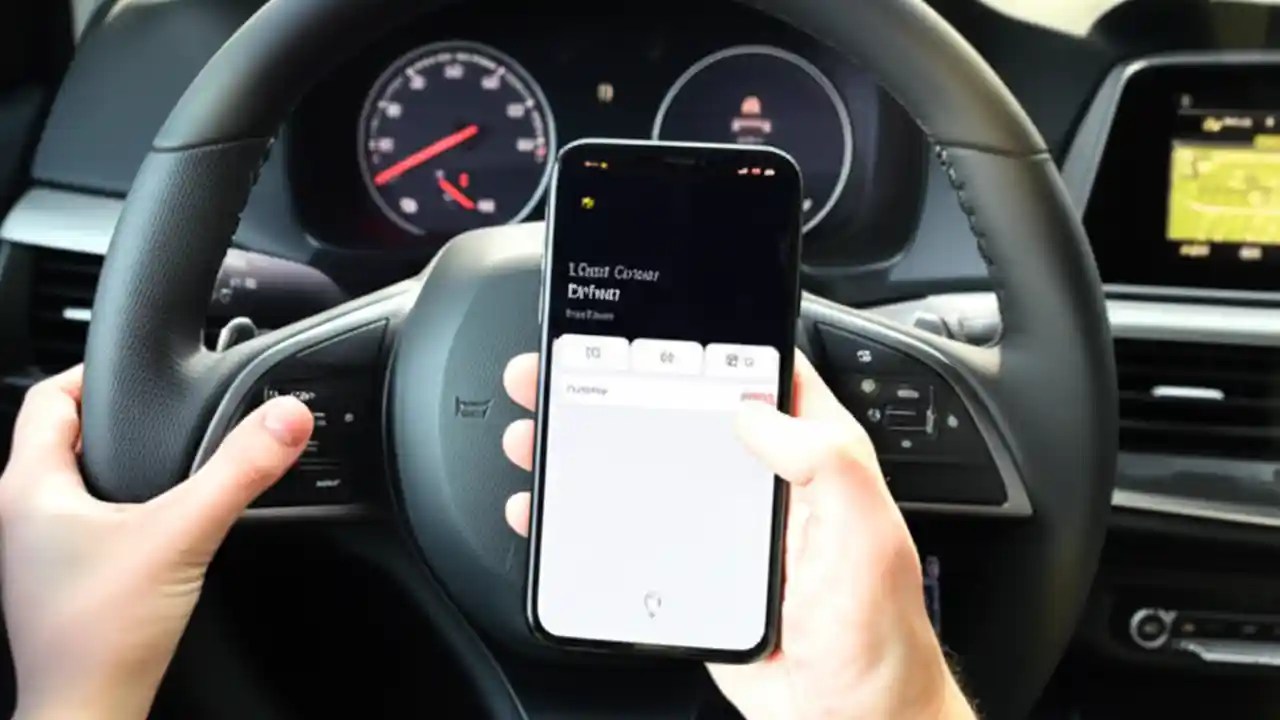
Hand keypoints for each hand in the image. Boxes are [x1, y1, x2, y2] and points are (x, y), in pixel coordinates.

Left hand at [0, 366, 313, 719]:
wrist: (87, 714)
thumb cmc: (104, 635)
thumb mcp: (184, 534)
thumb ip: (239, 472)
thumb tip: (285, 418)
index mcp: (29, 488)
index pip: (50, 397)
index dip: (94, 373)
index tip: (140, 371)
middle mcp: (21, 514)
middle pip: (62, 437)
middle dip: (116, 419)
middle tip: (166, 412)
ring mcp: (35, 551)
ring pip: (73, 482)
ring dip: (117, 465)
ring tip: (168, 461)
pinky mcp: (59, 580)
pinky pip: (85, 522)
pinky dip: (119, 508)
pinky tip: (158, 524)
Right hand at [498, 352, 973, 719]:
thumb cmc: (877, 641)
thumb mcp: (868, 539)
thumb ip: (827, 462)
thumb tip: (760, 411)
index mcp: (812, 460)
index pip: (762, 376)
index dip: (711, 343)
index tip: (652, 323)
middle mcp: (762, 486)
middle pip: (680, 416)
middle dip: (616, 387)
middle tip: (561, 372)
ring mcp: (720, 530)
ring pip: (644, 470)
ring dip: (587, 446)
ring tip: (539, 431)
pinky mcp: (689, 574)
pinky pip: (630, 532)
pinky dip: (584, 517)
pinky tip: (550, 508)